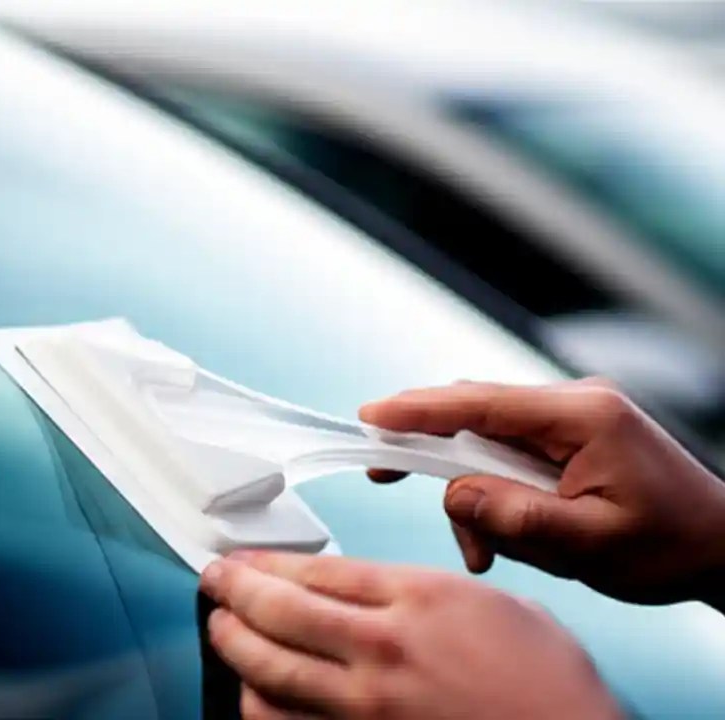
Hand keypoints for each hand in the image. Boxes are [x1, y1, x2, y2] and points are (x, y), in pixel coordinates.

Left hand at [201, 553, 621, 719]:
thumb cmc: (550, 687)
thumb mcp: (498, 607)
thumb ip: (426, 591)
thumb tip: (373, 588)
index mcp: (417, 599)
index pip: (314, 570)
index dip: (264, 562)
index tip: (242, 559)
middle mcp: (381, 649)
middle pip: (275, 612)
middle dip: (230, 593)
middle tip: (214, 584)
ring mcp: (367, 706)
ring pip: (267, 672)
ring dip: (234, 648)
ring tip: (224, 633)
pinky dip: (261, 707)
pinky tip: (255, 694)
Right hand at [360, 379, 724, 605]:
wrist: (721, 547)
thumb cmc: (670, 546)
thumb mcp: (590, 543)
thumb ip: (517, 517)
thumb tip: (454, 495)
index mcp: (583, 416)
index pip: (480, 403)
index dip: (417, 410)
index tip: (369, 417)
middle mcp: (572, 404)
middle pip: (473, 415)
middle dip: (432, 453)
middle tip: (381, 473)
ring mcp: (569, 419)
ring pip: (485, 443)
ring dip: (473, 494)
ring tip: (489, 551)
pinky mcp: (566, 439)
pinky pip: (507, 458)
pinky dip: (495, 498)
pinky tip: (507, 540)